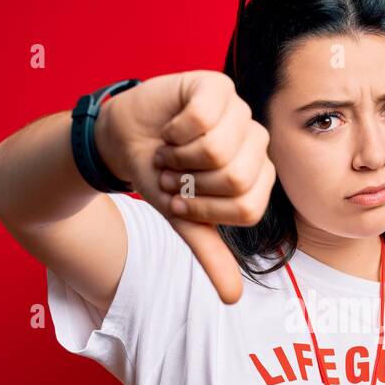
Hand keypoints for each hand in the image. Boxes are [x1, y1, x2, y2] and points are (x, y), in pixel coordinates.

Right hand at [97, 70, 274, 303]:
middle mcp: (257, 142)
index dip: (206, 210)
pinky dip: (175, 131)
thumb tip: (233, 299)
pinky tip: (169, 129)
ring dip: (179, 158)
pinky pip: (203, 118)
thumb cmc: (161, 178)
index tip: (181, 202)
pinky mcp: (216, 85)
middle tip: (173, 176)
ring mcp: (240, 111)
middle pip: (235, 178)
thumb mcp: (184, 222)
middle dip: (189, 184)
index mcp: (259, 176)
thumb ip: (211, 256)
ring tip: (170, 153)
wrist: (125, 142)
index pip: (247, 207)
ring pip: (217, 149)